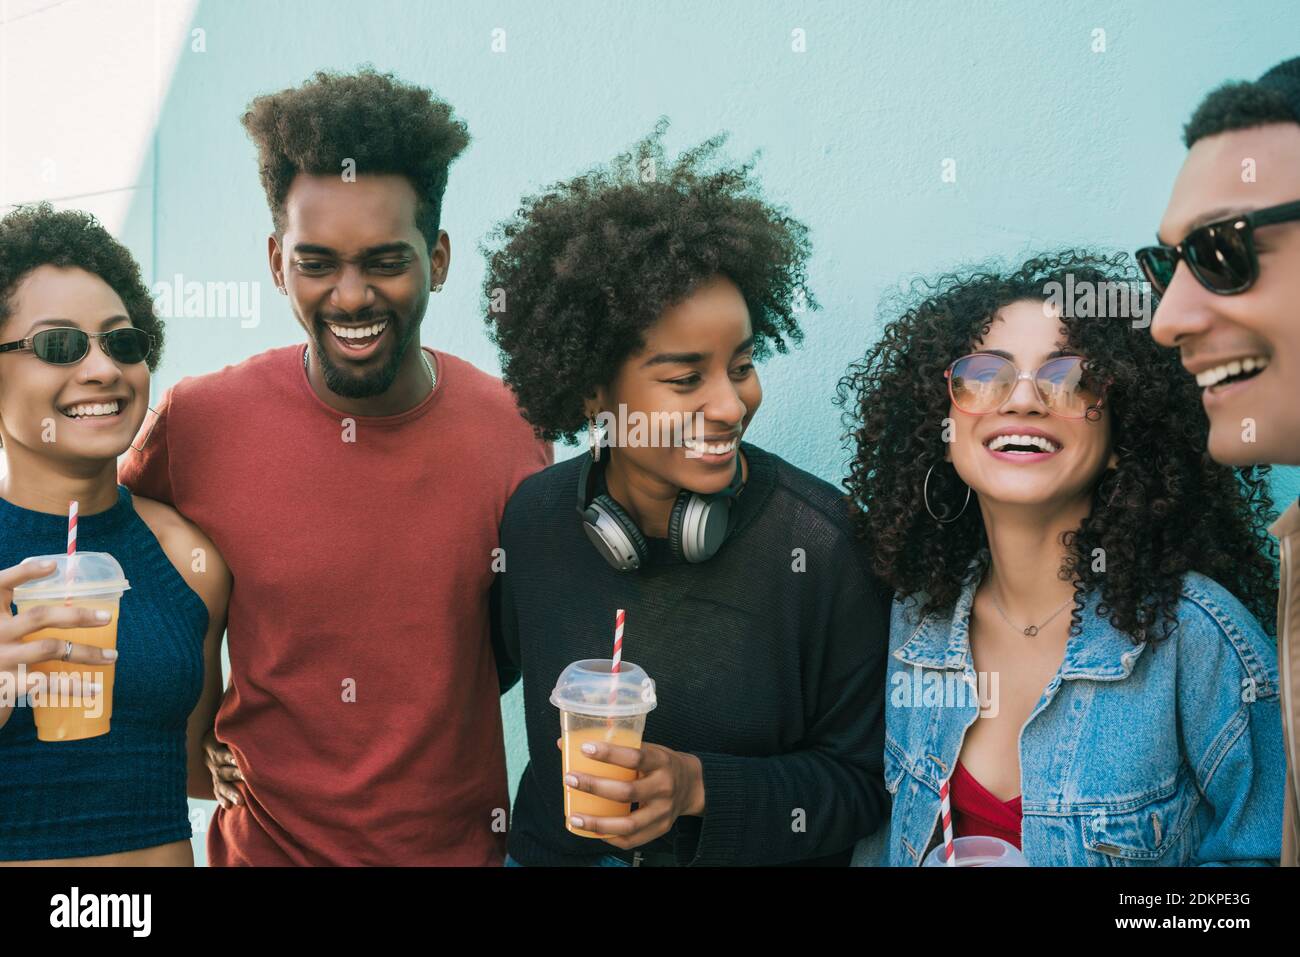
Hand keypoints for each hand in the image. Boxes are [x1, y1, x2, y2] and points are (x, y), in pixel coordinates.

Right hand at [1, 559, 117, 710]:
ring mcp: (1, 658)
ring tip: (112, 656)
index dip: (25, 572)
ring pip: (50, 648)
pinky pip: (48, 683)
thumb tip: (70, 609)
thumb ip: (19, 620)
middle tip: (107, 617)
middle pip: (38, 616)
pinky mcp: (6, 685)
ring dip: (86, 653)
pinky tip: (94, 688)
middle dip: (77, 616)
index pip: (1, 584)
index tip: (54, 565)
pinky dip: (74, 686)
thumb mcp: (0, 632)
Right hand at [204, 729, 244, 808]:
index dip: (228, 755)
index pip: (220, 751)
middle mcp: (212, 759)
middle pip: (222, 768)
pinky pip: (218, 792)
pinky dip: (223, 799)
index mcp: (213, 742)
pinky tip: (229, 807)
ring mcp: (214, 772)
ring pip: (221, 783)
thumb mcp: (232, 724)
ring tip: (240, 801)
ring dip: (230, 792)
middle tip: (245, 777)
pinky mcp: (218, 782)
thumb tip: (259, 713)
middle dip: (234, 773)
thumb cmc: (234, 727)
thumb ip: (241, 723)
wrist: (222, 735)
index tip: (238, 759)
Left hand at [555, 736, 704, 849]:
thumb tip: (566, 744)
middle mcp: (664, 788)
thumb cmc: (662, 764)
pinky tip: (593, 831)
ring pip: (628, 824)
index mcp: (661, 762)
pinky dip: (610, 837)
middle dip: (594, 786)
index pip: (635, 757)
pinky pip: (632, 840)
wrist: (693, 785)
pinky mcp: (660, 829)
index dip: (609, 753)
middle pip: (627, 792)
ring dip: (598, 823)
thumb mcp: (647, 748)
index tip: (584, 748)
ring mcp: (663, 812)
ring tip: (575, 817)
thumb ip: (615, 747)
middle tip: (570, 779)